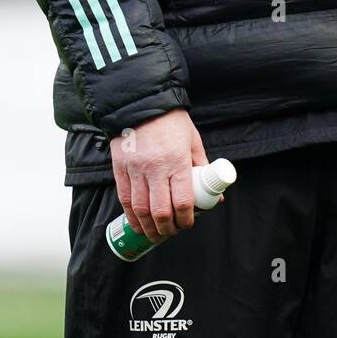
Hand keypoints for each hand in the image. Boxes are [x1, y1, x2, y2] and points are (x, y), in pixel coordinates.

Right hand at [110, 108, 208, 242]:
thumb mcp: (193, 141)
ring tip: (155, 234)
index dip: (186, 219)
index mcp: (177, 161)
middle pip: (160, 211)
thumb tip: (216, 196)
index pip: (182, 200)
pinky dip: (131, 217)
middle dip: (167, 229)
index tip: (188, 224)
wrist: (141, 102)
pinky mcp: (120, 168)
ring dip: (148, 228)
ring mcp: (135, 169)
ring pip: (140, 210)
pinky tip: (138, 224)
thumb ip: (202, 168)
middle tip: (172, 232)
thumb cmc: (171, 121)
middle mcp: (155, 168)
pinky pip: (124, 199)